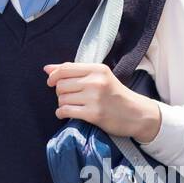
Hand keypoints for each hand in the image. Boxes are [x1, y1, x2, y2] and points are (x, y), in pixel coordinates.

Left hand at [43, 62, 160, 141]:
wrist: (137, 114)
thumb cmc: (116, 95)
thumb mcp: (100, 77)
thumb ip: (74, 71)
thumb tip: (47, 68)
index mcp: (97, 69)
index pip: (65, 68)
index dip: (53, 75)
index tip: (51, 82)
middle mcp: (95, 81)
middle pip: (61, 84)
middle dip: (60, 92)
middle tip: (68, 97)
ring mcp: (94, 98)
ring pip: (62, 98)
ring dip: (62, 104)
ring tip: (71, 105)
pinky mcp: (93, 114)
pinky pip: (66, 111)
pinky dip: (61, 113)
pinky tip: (66, 114)